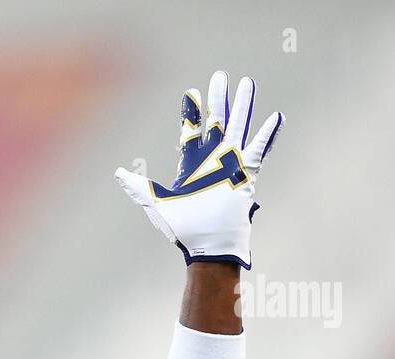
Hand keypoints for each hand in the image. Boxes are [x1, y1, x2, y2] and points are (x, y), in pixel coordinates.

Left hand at [116, 71, 282, 268]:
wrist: (207, 246)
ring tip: (247, 83)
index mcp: (191, 166)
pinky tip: (276, 117)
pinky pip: (258, 151)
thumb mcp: (157, 204)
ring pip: (238, 128)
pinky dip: (267, 135)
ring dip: (243, 106)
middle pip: (216, 122)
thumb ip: (139, 187)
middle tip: (221, 76)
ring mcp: (230, 166)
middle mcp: (212, 162)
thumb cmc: (183, 229)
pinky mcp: (245, 175)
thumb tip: (119, 174)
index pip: (191, 132)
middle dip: (218, 99)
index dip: (191, 113)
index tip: (191, 93)